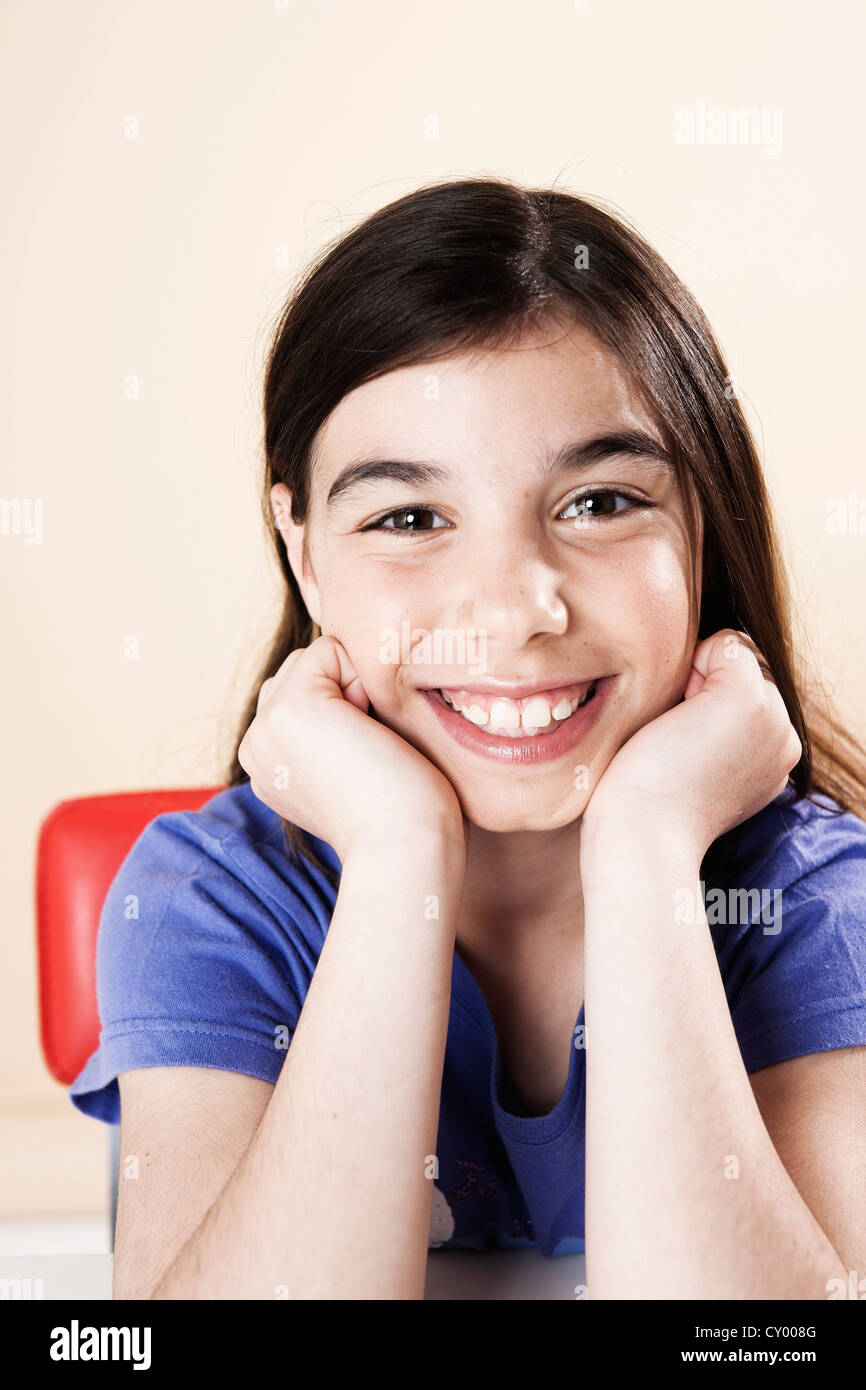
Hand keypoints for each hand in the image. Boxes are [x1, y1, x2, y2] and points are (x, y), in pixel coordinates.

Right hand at [237, 635, 465, 863]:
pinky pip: (330, 649)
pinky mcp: (287, 707)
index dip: (351, 709)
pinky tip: (369, 731)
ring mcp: (265, 726)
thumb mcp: (351, 766)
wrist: (405, 845)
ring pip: (318, 660)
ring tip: (368, 746)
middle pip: (306, 671)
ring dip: (356, 687)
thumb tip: (349, 694)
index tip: (366, 762)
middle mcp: (257, 745)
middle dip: (348, 693)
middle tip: (369, 755)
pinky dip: (363, 678)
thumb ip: (331, 730)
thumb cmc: (403, 812)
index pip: (304, 693)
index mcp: (269, 764)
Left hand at [582, 629, 801, 859]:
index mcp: (772, 759)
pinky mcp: (750, 700)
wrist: (642, 835)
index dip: (704, 701)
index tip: (680, 747)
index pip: (750, 694)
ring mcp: (775, 719)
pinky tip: (677, 712)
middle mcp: (784, 740)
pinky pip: (726, 643)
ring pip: (737, 657)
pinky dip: (693, 660)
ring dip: (696, 678)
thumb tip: (692, 695)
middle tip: (676, 740)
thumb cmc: (645, 803)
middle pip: (746, 671)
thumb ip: (711, 730)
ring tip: (677, 731)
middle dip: (704, 686)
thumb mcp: (694, 763)